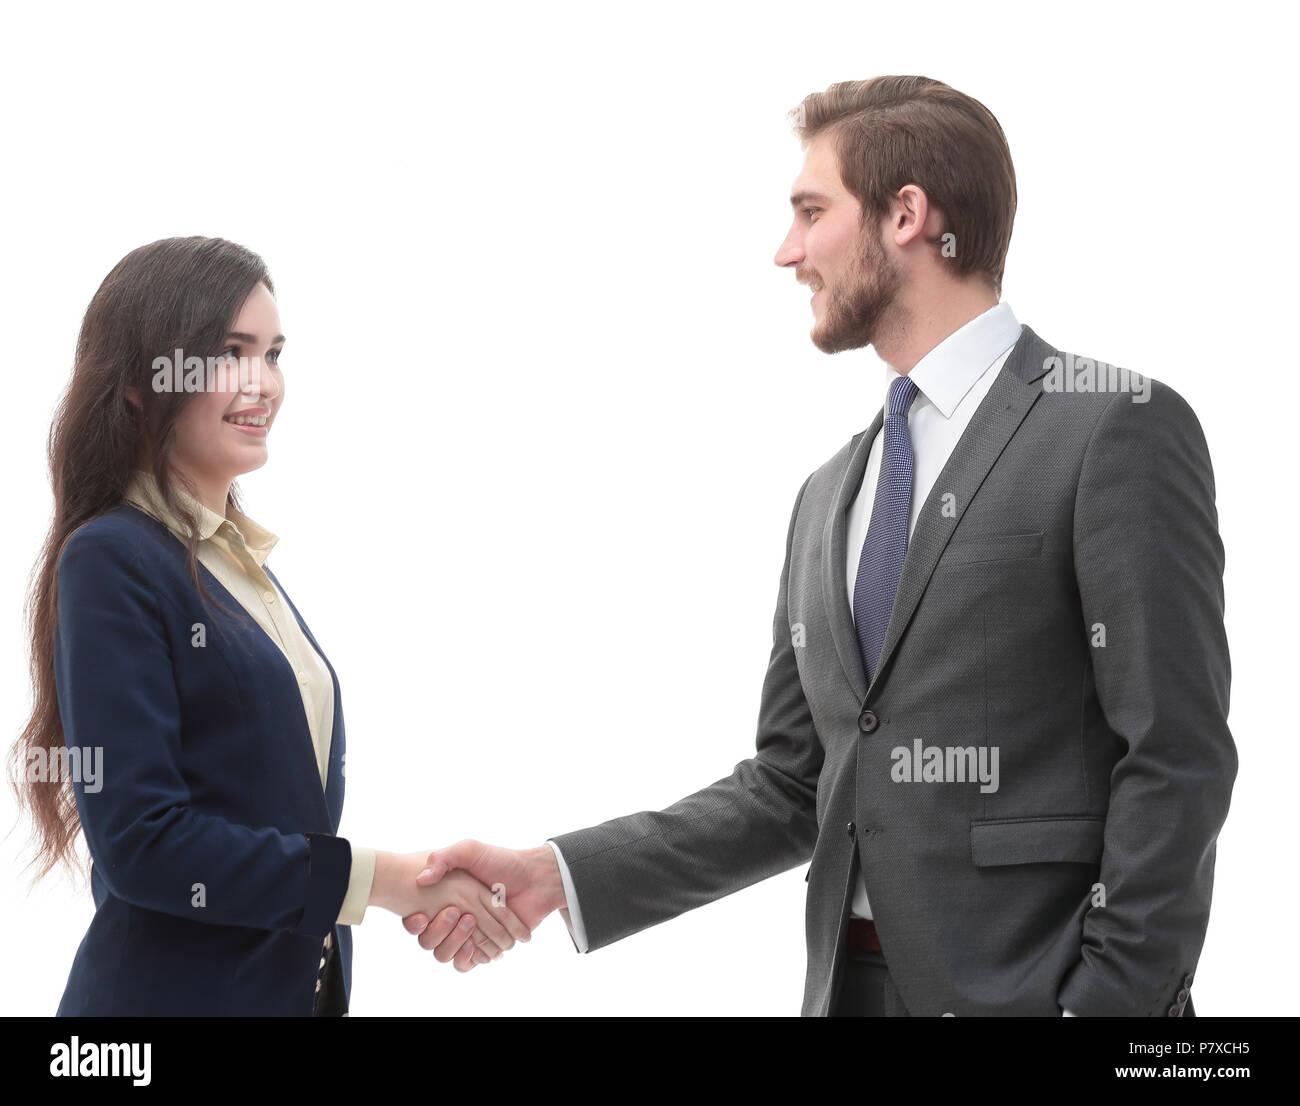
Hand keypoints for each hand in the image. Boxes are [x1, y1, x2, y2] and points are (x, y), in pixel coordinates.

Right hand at [401, 840, 566, 951]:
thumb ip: (443, 857)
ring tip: (470, 924)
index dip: (414, 922)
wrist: (536, 878)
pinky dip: (469, 957)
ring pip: (444, 955)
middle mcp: (451, 918)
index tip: (422, 914)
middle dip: (439, 931)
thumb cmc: (502, 861)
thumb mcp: (470, 850)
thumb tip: (421, 879)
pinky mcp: (484, 947)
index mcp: (442, 897)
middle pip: (428, 941)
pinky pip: (466, 963)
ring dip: (454, 943)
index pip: (415, 919)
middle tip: (457, 913)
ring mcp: (467, 934)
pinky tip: (476, 943)